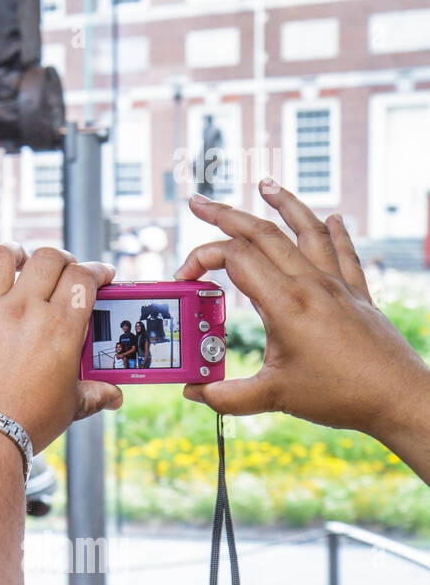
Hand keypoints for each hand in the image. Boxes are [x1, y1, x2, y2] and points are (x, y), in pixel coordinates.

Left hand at [0, 243, 122, 454]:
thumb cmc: (27, 424)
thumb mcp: (69, 408)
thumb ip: (93, 394)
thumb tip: (115, 396)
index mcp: (60, 327)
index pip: (83, 277)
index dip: (95, 270)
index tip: (98, 274)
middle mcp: (24, 310)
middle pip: (48, 257)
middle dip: (60, 259)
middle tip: (59, 270)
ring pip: (1, 255)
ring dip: (14, 254)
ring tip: (17, 261)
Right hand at [175, 179, 429, 442]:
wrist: (399, 399)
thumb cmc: (340, 396)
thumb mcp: (274, 397)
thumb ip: (227, 395)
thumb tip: (193, 392)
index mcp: (286, 303)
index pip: (235, 258)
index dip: (201, 259)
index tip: (185, 279)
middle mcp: (311, 284)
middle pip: (262, 233)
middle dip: (224, 214)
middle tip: (198, 203)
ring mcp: (337, 285)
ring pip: (307, 230)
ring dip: (284, 204)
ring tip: (266, 185)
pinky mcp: (358, 294)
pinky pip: (344, 252)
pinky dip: (335, 231)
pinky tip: (332, 217)